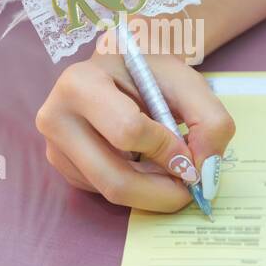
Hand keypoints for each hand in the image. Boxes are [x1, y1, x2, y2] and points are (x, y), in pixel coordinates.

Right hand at [36, 36, 234, 210]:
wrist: (122, 71)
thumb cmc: (151, 73)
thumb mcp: (188, 82)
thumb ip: (210, 121)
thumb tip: (204, 172)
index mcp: (80, 83)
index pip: (127, 131)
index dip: (167, 149)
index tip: (190, 152)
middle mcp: (56, 118)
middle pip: (114, 179)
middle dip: (162, 192)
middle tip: (190, 187)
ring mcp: (55, 149)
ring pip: (112, 193)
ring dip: (152, 191)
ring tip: (169, 167)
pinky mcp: (64, 171)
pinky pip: (106, 194)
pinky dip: (137, 189)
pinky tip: (145, 164)